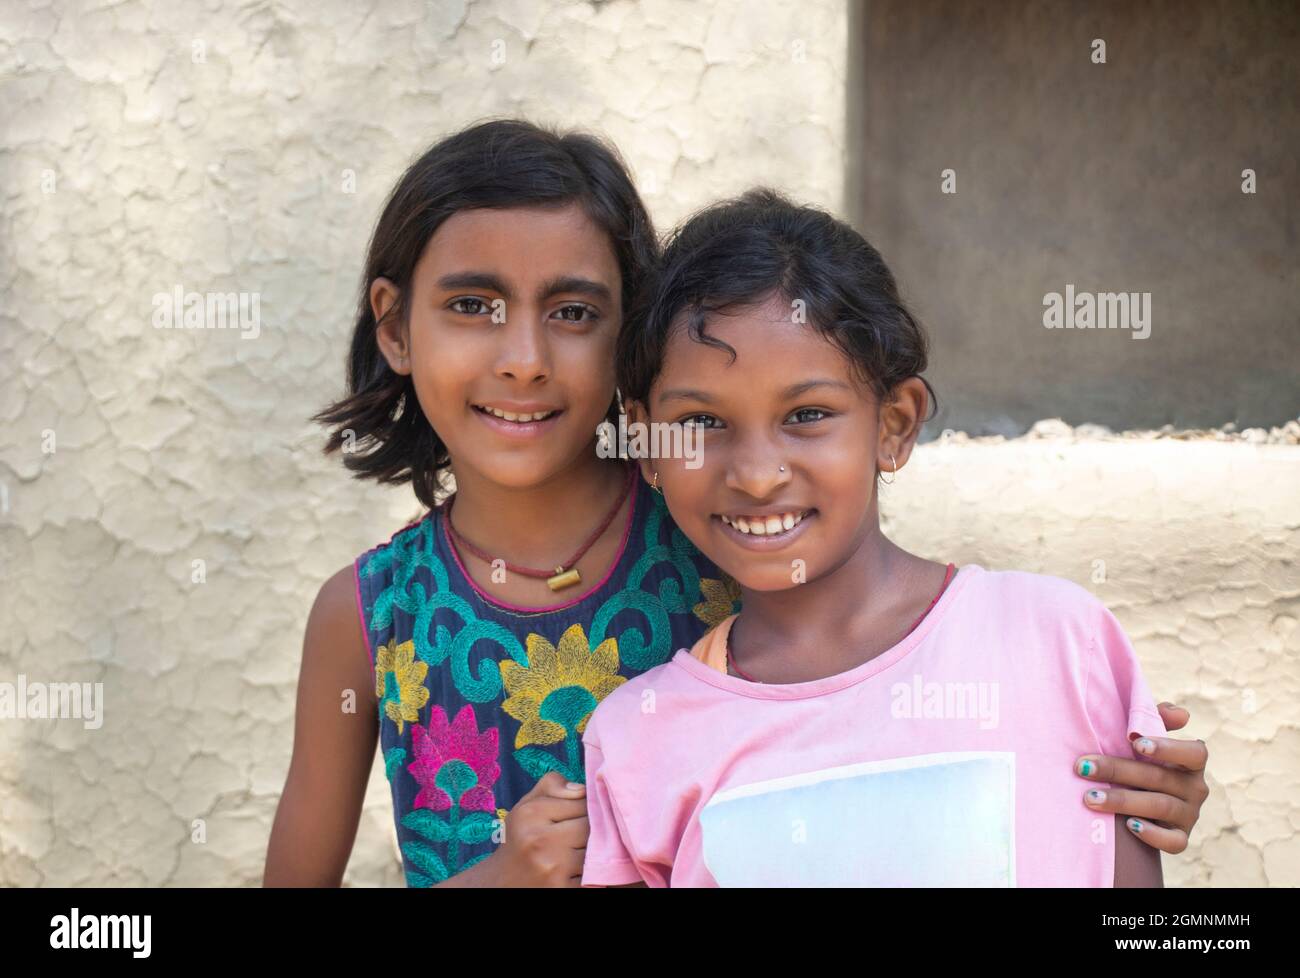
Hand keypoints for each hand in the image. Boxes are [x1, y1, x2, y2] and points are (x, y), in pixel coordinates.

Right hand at [484, 771, 588, 885]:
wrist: (501, 882)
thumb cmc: (520, 838)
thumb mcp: (527, 805)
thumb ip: (552, 785)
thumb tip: (582, 789)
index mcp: (531, 813)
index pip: (582, 801)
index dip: (587, 807)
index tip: (579, 816)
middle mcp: (540, 840)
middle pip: (591, 826)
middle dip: (592, 829)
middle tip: (581, 834)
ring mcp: (552, 868)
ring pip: (596, 850)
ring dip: (594, 851)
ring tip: (579, 851)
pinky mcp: (561, 889)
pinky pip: (593, 875)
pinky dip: (592, 873)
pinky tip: (579, 869)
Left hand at [1076, 702, 1208, 853]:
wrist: (1137, 803)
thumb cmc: (1138, 760)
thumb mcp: (1144, 738)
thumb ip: (1155, 719)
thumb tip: (1179, 713)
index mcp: (1191, 762)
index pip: (1193, 752)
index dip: (1168, 747)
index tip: (1136, 743)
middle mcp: (1195, 788)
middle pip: (1159, 778)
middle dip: (1118, 770)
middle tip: (1082, 767)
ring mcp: (1189, 815)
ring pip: (1160, 806)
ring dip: (1122, 801)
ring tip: (1089, 797)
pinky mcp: (1180, 838)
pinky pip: (1174, 842)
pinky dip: (1153, 835)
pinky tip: (1129, 826)